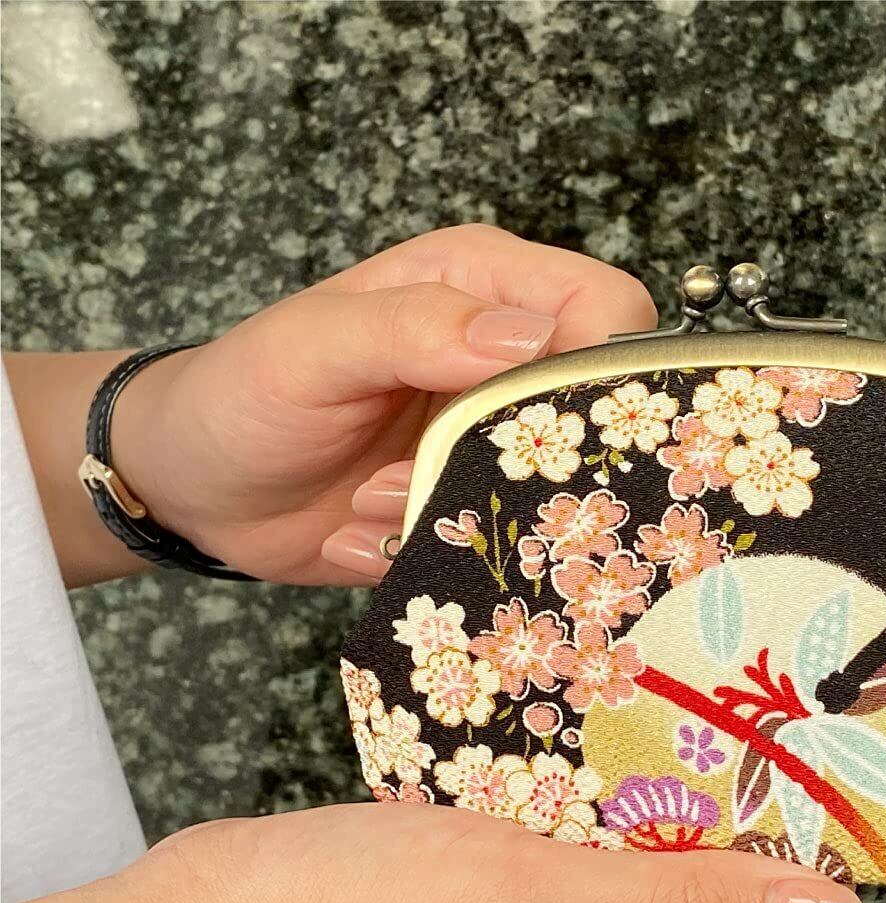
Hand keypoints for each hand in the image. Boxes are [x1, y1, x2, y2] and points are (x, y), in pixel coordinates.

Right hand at [0, 803, 865, 902]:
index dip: (805, 863)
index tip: (845, 780)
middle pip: (697, 898)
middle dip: (742, 816)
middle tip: (778, 720)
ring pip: (634, 864)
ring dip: (667, 795)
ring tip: (706, 708)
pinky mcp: (480, 891)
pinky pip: (568, 842)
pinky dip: (592, 790)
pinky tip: (599, 737)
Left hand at [109, 224, 656, 584]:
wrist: (192, 486)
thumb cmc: (241, 392)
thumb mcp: (313, 345)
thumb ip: (416, 326)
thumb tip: (531, 338)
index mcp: (484, 286)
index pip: (606, 306)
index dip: (607, 359)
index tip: (554, 417)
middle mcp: (506, 360)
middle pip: (600, 409)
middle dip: (523, 457)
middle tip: (428, 469)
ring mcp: (496, 438)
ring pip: (555, 490)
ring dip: (461, 508)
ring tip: (373, 496)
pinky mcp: (478, 504)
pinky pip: (504, 541)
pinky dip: (434, 547)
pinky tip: (366, 527)